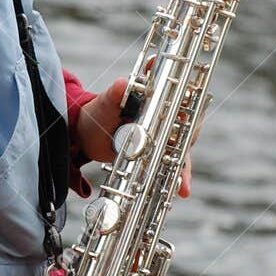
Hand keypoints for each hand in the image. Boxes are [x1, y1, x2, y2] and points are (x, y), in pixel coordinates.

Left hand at [77, 74, 199, 198]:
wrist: (87, 133)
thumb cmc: (99, 112)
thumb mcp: (107, 102)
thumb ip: (116, 92)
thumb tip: (123, 83)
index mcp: (157, 102)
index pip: (183, 106)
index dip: (189, 116)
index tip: (189, 128)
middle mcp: (163, 120)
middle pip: (186, 133)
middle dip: (187, 148)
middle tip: (185, 163)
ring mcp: (160, 139)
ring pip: (179, 153)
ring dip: (183, 169)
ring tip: (184, 187)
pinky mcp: (154, 156)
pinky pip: (169, 167)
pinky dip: (175, 179)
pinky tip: (180, 191)